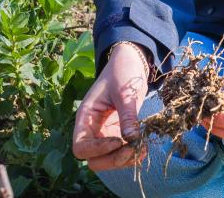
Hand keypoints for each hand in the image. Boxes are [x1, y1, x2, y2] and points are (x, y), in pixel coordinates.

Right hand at [72, 42, 150, 170]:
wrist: (131, 62)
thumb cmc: (121, 72)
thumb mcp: (124, 92)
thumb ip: (127, 115)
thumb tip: (131, 139)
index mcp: (85, 117)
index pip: (80, 147)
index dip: (97, 150)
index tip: (119, 141)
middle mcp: (92, 129)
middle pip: (93, 160)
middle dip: (112, 160)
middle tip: (132, 149)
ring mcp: (105, 133)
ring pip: (107, 160)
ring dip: (123, 161)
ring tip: (142, 149)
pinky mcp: (118, 134)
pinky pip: (120, 153)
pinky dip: (131, 156)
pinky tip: (144, 148)